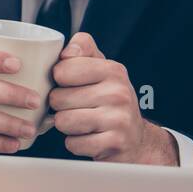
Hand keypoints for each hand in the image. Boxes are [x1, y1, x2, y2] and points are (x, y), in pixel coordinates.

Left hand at [49, 32, 178, 164]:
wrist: (135, 137)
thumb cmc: (109, 99)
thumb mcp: (100, 67)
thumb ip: (82, 48)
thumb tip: (67, 52)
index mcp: (113, 70)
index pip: (61, 71)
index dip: (58, 81)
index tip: (71, 85)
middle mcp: (118, 93)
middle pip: (57, 98)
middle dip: (61, 106)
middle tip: (79, 108)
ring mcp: (119, 119)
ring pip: (62, 121)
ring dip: (66, 125)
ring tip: (83, 122)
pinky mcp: (114, 143)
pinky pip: (72, 143)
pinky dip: (75, 143)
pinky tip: (90, 137)